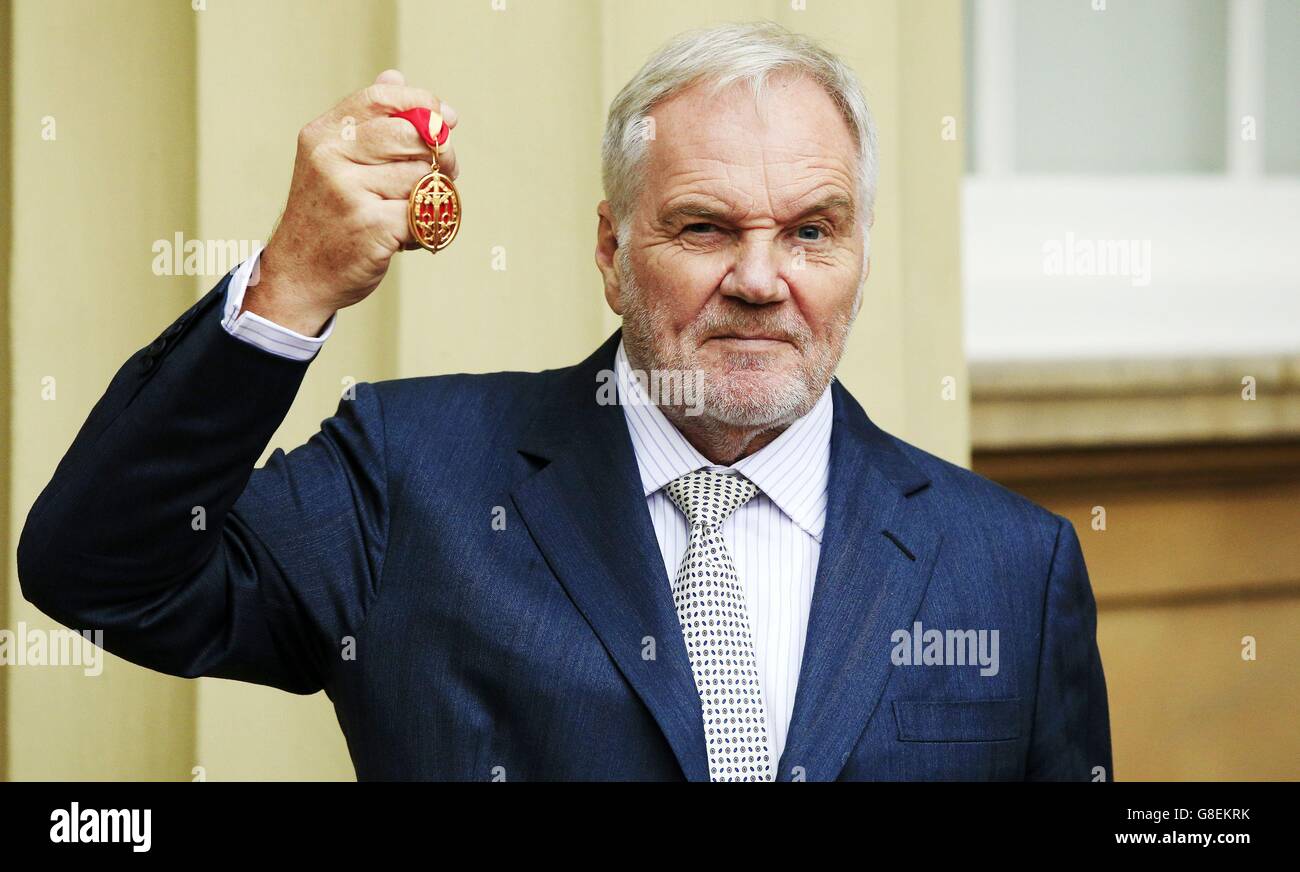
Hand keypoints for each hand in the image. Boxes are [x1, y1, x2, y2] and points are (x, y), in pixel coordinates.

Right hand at [243, 69, 459, 334]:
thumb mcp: (332, 161)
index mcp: (323, 135)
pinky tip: (406, 238)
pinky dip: (426, 228)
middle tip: (444, 174)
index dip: (423, 103)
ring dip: (430, 198)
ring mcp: (349, 192)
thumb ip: (364, 122)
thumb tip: (396, 76)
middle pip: (413, 136)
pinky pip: (424, 214)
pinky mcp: (371, 226)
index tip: (447, 118)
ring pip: (423, 178)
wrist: (299, 278)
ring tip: (407, 214)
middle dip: (441, 155)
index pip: (382, 98)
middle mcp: (331, 158)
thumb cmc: (325, 217)